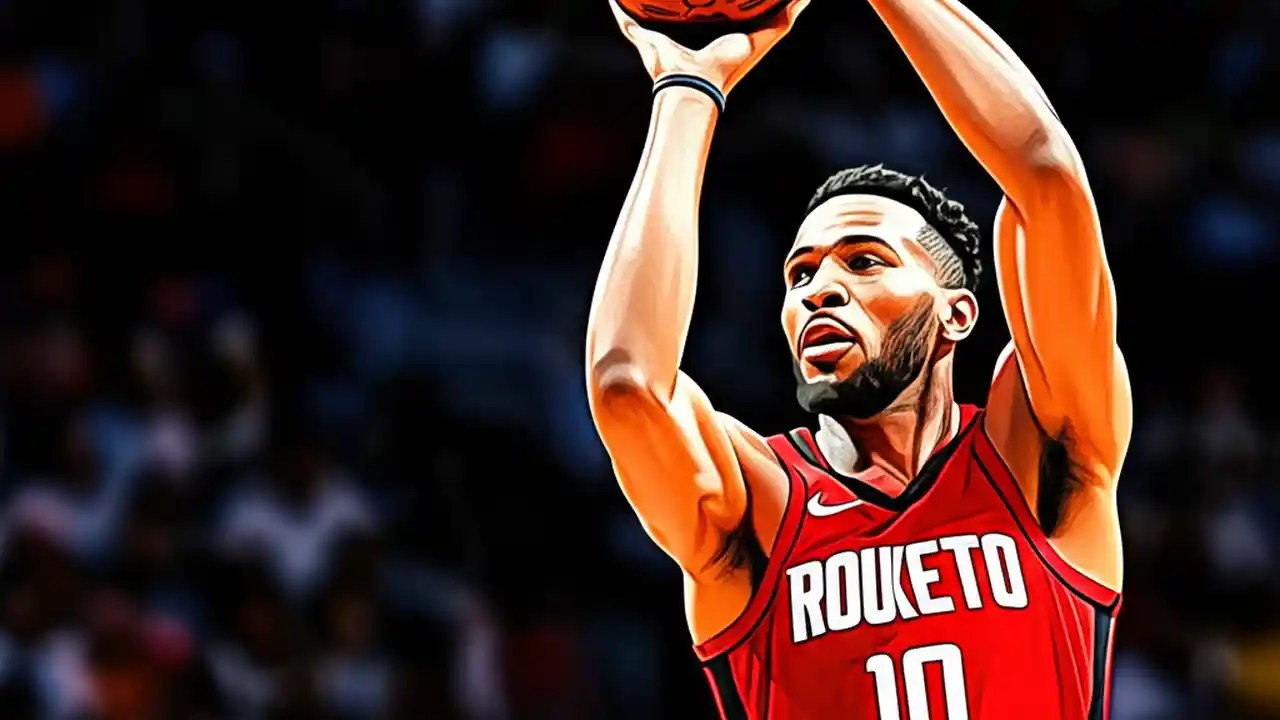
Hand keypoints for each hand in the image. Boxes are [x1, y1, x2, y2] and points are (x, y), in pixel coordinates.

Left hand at [608, 0, 809, 96]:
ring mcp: (757, 36)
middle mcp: (741, 35)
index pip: (732, 6)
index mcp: (720, 34)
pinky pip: (789, 14)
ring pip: (780, 7)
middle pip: (760, 5)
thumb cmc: (669, 67)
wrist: (689, 84)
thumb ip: (629, 21)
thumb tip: (612, 1)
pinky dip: (800, 2)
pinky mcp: (768, 36)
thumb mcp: (645, 36)